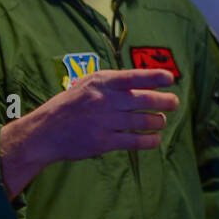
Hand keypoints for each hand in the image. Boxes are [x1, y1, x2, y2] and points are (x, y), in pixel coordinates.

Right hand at [0, 69, 178, 195]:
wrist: (44, 132)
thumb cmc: (69, 106)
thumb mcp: (87, 85)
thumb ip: (113, 83)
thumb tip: (145, 83)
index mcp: (100, 82)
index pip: (133, 76)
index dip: (154, 77)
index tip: (170, 78)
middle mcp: (104, 100)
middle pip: (145, 100)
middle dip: (165, 102)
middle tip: (174, 103)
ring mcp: (104, 122)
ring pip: (144, 121)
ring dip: (158, 121)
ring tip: (161, 121)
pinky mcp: (103, 142)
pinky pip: (135, 141)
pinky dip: (150, 140)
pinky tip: (155, 139)